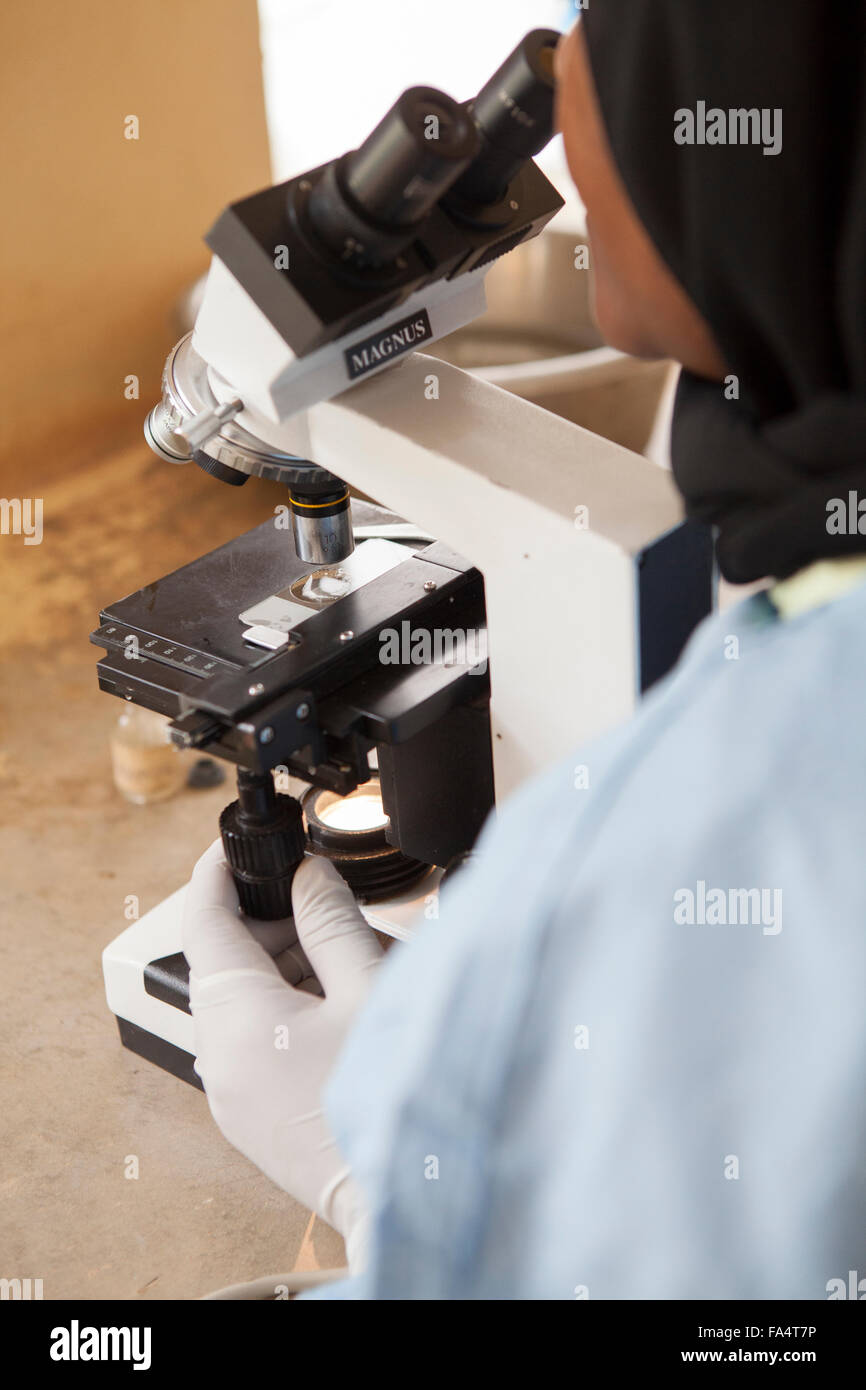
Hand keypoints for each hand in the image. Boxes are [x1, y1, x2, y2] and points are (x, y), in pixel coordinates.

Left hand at [182, 838, 383, 1270]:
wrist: (402, 1198)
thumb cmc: (388, 1099)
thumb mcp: (367, 989)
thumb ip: (332, 921)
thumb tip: (309, 875)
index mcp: (235, 1017)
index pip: (202, 920)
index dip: (216, 872)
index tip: (236, 845)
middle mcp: (218, 1057)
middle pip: (226, 961)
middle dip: (275, 923)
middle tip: (329, 907)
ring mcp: (232, 1093)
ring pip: (243, 1001)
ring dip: (288, 967)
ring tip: (352, 963)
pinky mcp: (253, 1115)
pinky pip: (255, 1040)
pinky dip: (287, 1008)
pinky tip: (343, 1008)